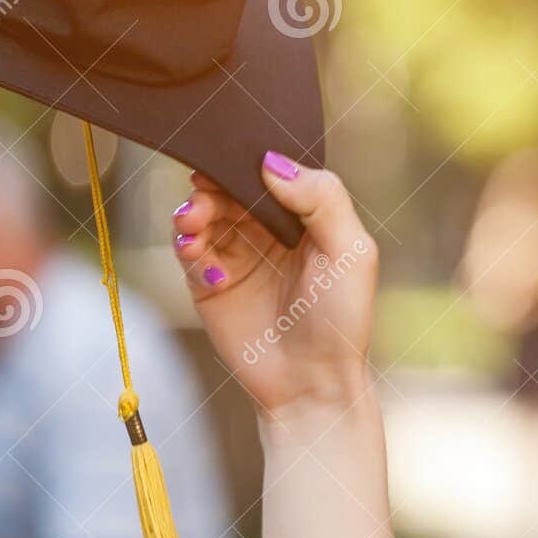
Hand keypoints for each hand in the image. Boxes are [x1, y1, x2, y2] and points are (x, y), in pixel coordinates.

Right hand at [173, 153, 378, 425]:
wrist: (311, 382)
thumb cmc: (341, 318)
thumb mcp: (350, 252)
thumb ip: (322, 200)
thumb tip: (273, 161)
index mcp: (308, 216)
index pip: (273, 173)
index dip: (250, 160)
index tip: (231, 154)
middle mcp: (270, 230)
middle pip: (231, 188)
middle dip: (212, 185)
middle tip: (203, 195)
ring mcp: (238, 255)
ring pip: (204, 215)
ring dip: (193, 213)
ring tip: (193, 225)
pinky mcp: (210, 284)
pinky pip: (189, 253)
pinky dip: (188, 248)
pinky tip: (200, 259)